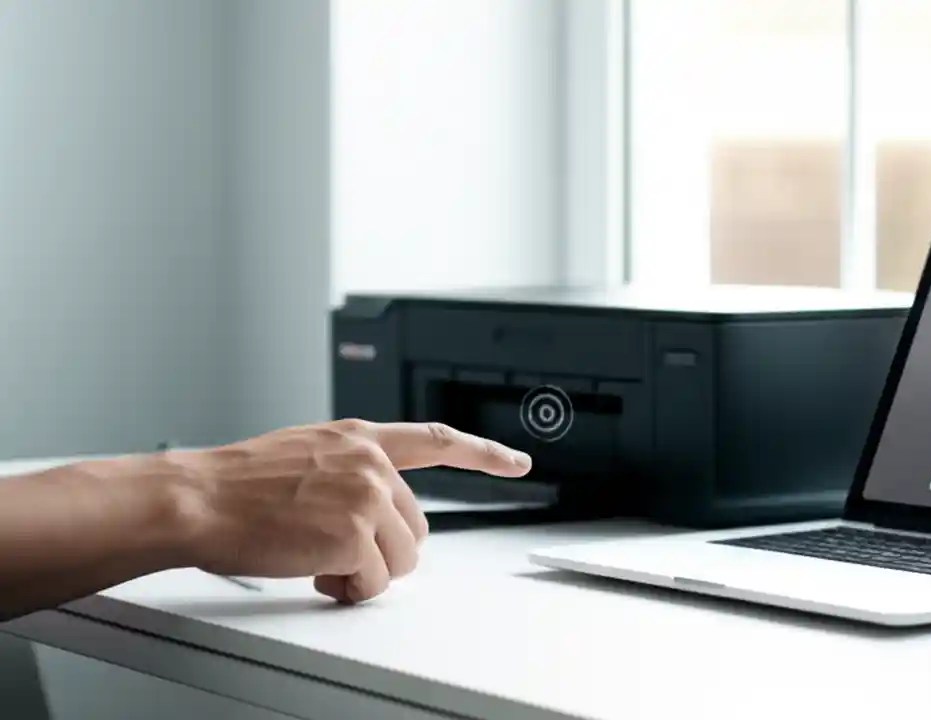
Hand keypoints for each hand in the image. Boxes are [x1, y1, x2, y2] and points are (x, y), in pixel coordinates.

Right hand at [184, 419, 530, 602]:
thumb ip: (350, 471)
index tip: (516, 461)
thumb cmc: (238, 485)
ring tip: (318, 560)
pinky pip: (374, 583)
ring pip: (402, 559)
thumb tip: (378, 512)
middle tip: (335, 553)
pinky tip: (314, 572)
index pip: (437, 441)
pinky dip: (348, 589)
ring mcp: (367, 497)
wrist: (198, 498)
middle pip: (416, 527)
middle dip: (384, 550)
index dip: (483, 453)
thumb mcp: (305, 455)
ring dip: (366, 573)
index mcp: (360, 438)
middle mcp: (372, 462)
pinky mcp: (356, 534)